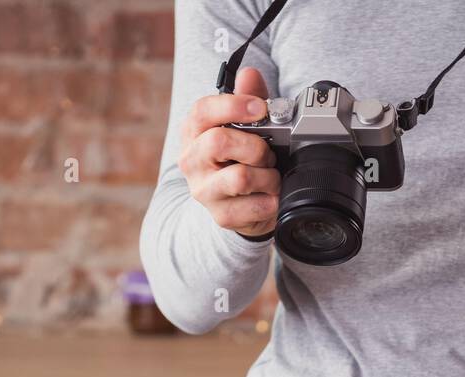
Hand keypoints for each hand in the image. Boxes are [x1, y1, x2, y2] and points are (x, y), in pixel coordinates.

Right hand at [178, 67, 279, 236]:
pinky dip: (271, 200)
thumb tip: (249, 74)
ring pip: (240, 177)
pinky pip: (253, 206)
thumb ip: (249, 98)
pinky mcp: (221, 215)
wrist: (240, 207)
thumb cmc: (241, 159)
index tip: (261, 108)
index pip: (203, 111)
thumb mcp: (246, 126)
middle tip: (269, 154)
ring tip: (272, 177)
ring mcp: (204, 190)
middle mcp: (192, 160)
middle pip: (219, 142)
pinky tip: (271, 197)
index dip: (234, 106)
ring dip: (267, 176)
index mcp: (194, 132)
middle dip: (255, 146)